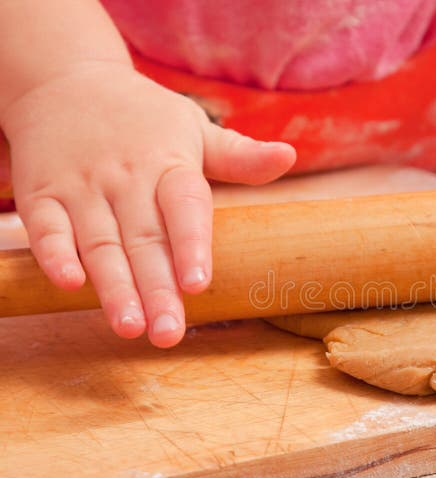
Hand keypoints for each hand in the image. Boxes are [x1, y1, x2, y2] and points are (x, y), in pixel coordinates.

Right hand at [1, 62, 295, 346]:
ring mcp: (82, 187)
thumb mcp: (194, 128)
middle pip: (144, 240)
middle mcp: (126, 179)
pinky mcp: (42, 195)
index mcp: (168, 164)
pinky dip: (53, 255)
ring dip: (113, 287)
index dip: (191, 245)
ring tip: (130, 327)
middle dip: (157, 290)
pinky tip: (68, 285)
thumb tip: (289, 157)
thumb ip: (239, 156)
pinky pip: (45, 227)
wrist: (65, 80)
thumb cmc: (145, 118)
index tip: (199, 285)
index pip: (184, 206)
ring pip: (99, 243)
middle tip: (169, 334)